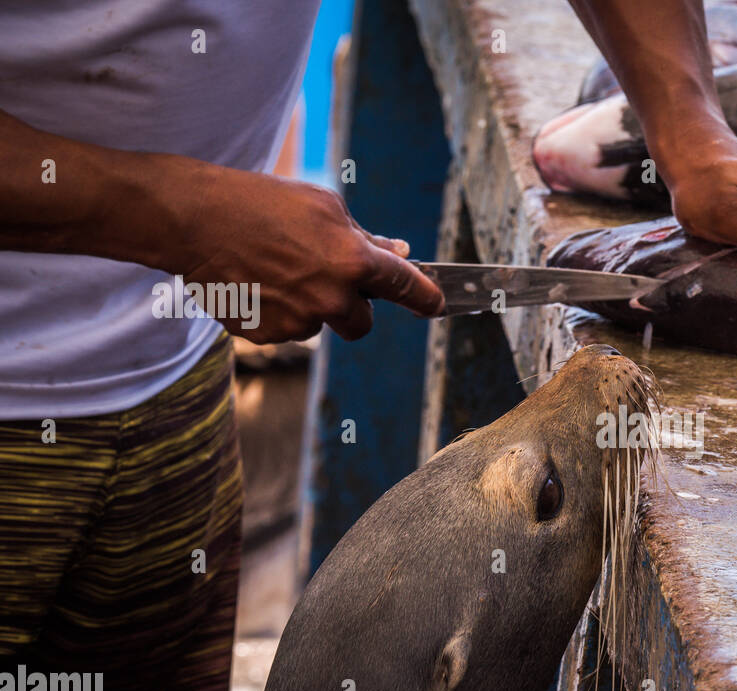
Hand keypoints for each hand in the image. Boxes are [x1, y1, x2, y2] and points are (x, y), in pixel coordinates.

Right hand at [173, 165, 443, 343]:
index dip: (426, 298)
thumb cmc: (263, 203)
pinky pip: (287, 330)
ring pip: (320, 324)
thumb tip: (400, 252)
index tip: (436, 304)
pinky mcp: (268, 336)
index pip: (406, 288)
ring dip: (310, 305)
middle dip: (353, 307)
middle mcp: (331, 299)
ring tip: (276, 268)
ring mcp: (299, 322)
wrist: (195, 220)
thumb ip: (365, 237)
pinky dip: (278, 312)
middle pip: (363, 323)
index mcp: (353, 262)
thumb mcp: (323, 206)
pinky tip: (256, 282)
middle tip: (327, 279)